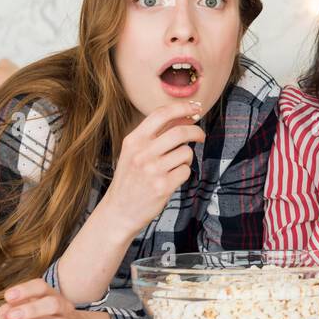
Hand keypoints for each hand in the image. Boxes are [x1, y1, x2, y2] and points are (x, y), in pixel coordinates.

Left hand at [0, 278, 95, 318]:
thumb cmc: (47, 318)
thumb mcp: (29, 312)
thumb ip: (10, 313)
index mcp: (51, 297)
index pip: (41, 287)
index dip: (25, 290)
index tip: (8, 296)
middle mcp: (63, 309)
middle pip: (53, 303)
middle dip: (32, 309)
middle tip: (13, 317)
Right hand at [102, 101, 205, 236]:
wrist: (118, 211)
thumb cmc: (130, 179)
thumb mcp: (133, 152)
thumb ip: (154, 135)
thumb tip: (183, 116)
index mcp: (134, 140)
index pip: (161, 114)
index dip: (182, 107)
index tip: (195, 107)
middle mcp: (142, 153)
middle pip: (180, 131)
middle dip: (197, 131)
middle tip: (200, 135)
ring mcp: (153, 170)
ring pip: (186, 152)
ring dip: (186, 157)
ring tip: (175, 165)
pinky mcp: (163, 186)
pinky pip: (186, 171)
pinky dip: (184, 173)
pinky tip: (172, 178)